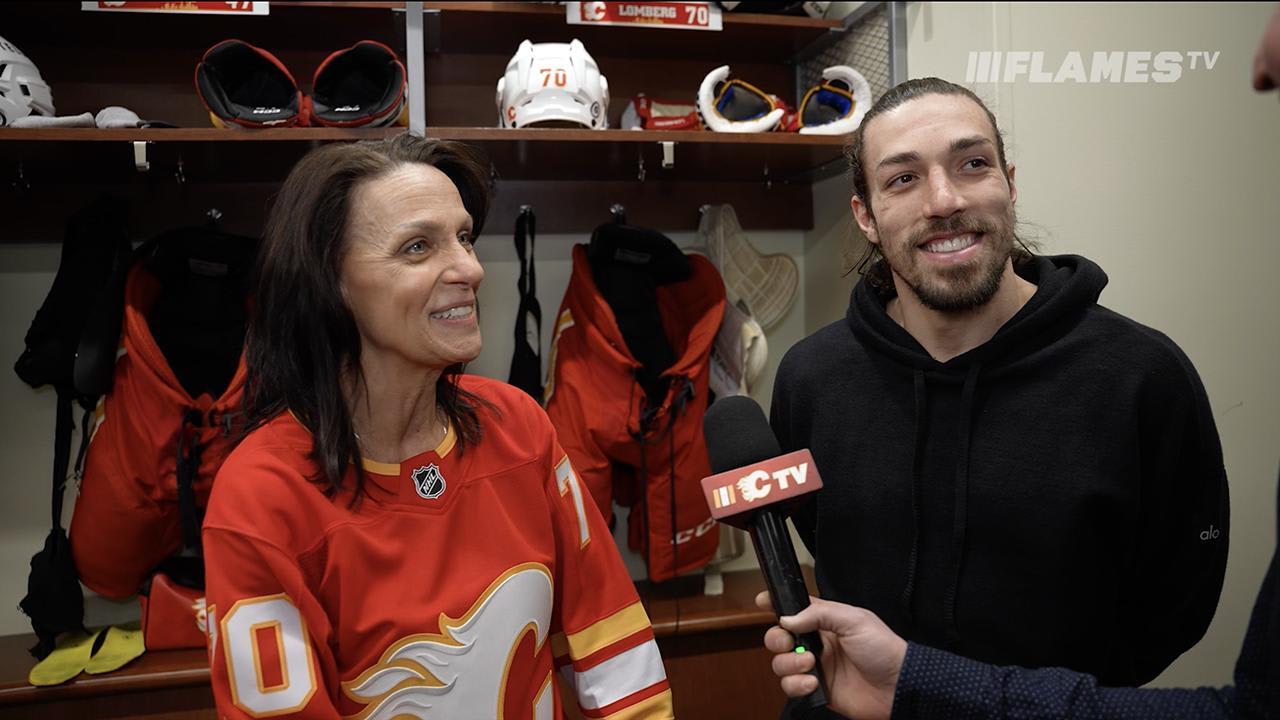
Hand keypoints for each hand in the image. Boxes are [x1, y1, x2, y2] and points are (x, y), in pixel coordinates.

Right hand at [756, 591, 906, 719]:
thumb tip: (787, 619)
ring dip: (789, 664)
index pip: (794, 608)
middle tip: (789, 642)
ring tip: (810, 665)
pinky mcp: (815, 690)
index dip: (775, 604)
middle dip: (777, 639)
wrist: (898, 686)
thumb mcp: (854, 620)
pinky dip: (796, 684)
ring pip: (780, 663)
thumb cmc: (883, 649)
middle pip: (778, 637)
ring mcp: (814, 667)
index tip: (762, 601)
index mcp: (824, 621)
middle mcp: (815, 643)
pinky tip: (813, 683)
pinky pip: (790, 687)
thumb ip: (819, 614)